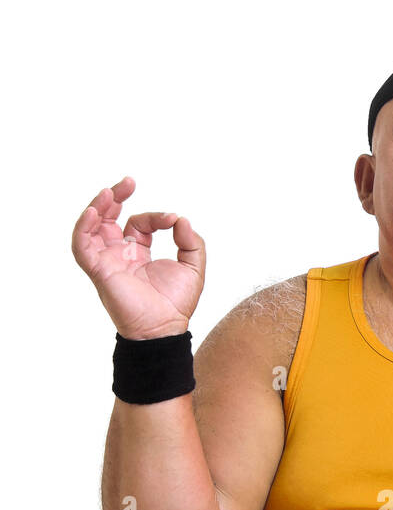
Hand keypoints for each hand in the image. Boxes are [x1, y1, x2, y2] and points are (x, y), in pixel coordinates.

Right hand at [71, 176, 205, 338]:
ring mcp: (107, 261)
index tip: (173, 220)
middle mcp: (119, 255)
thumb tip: (180, 218)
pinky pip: (82, 245)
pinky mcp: (99, 270)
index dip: (155, 216)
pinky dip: (83, 227)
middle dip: (116, 197)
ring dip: (97, 207)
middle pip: (109, 218)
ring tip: (109, 191)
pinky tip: (93, 211)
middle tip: (129, 182)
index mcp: (138, 253)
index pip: (140, 223)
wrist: (165, 328)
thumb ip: (190, 242)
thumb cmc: (177, 304)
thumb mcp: (192, 267)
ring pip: (92, 227)